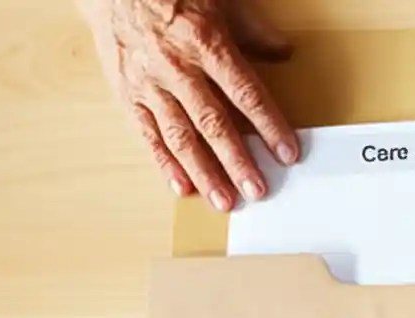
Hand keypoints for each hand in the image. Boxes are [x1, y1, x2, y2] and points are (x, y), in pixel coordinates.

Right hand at [77, 0, 299, 210]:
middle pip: (213, 123)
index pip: (246, 93)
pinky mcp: (127, 95)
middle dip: (237, 161)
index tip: (287, 153)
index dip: (269, 125)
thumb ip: (254, 31)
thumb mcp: (221, 2)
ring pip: (180, 136)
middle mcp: (177, 68)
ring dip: (204, 172)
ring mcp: (149, 84)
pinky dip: (165, 163)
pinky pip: (148, 134)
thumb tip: (286, 52)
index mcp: (205, 43)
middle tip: (257, 190)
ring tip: (224, 200)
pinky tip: (182, 186)